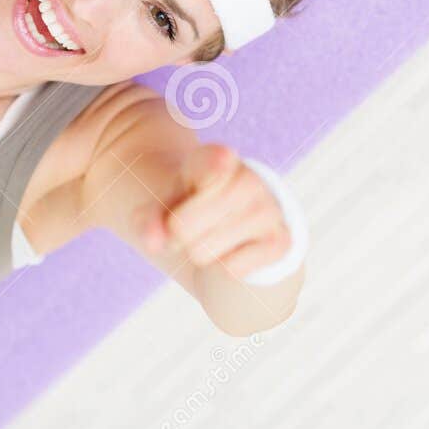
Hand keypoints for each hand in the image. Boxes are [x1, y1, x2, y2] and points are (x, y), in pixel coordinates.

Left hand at [140, 144, 293, 282]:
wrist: (227, 219)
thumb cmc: (189, 207)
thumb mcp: (161, 206)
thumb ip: (148, 220)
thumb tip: (154, 242)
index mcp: (218, 158)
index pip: (209, 164)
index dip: (189, 188)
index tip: (191, 186)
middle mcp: (249, 179)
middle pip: (183, 228)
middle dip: (177, 235)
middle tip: (186, 228)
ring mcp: (269, 210)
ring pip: (205, 251)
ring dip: (198, 252)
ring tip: (208, 237)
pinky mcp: (281, 242)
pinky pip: (230, 269)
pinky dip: (221, 267)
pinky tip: (230, 249)